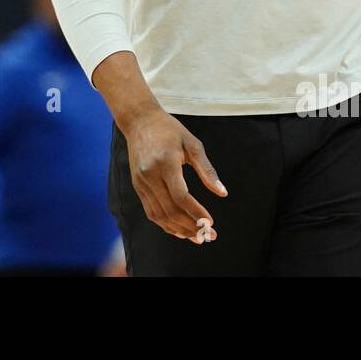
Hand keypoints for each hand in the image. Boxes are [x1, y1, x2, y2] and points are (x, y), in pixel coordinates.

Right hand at [121, 107, 225, 241]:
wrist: (139, 121)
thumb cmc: (170, 130)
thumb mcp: (192, 144)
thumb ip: (207, 169)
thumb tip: (222, 193)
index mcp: (165, 163)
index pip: (181, 196)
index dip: (196, 212)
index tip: (210, 222)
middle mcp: (150, 175)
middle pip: (170, 210)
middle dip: (190, 226)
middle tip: (208, 236)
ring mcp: (141, 182)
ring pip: (159, 215)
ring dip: (178, 230)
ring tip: (196, 238)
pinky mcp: (137, 186)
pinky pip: (151, 211)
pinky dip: (165, 224)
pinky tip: (179, 230)